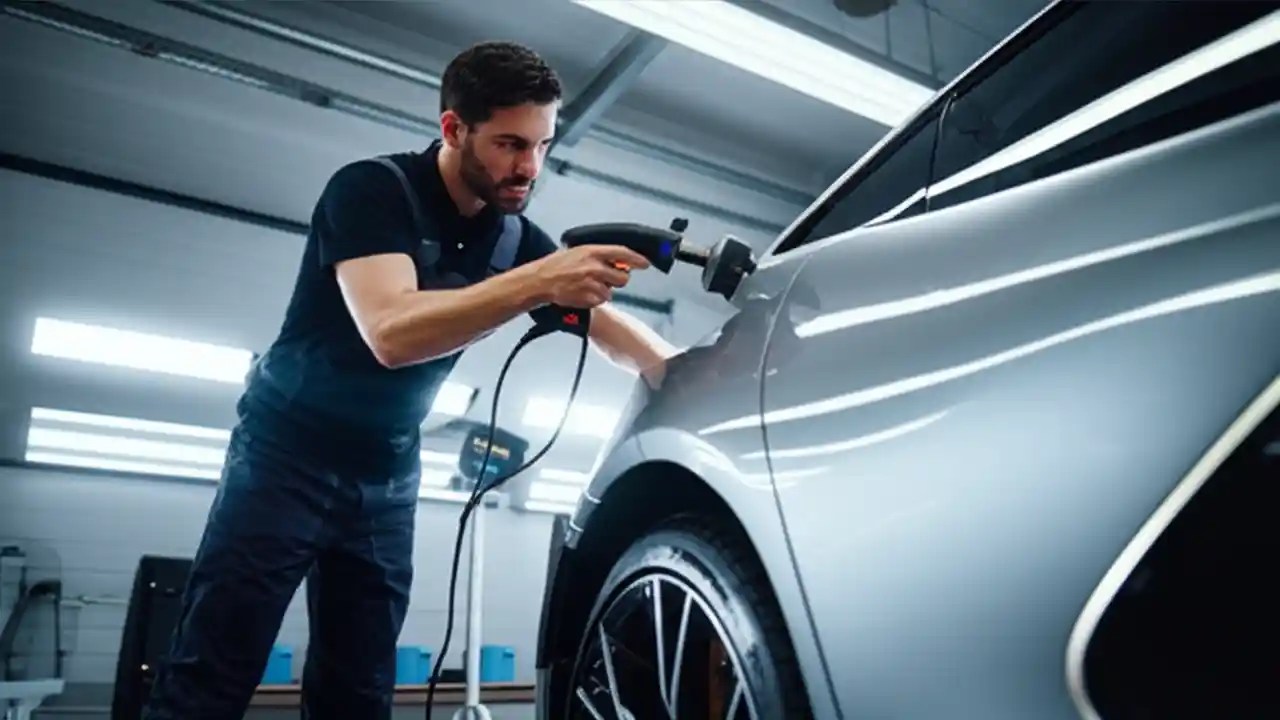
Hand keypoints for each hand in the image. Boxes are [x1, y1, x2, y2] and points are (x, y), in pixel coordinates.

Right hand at [533, 245, 650, 307]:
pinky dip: (595, 299)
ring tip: (587, 286)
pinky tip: (582, 293)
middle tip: (606, 278)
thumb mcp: (578, 252)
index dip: (637, 259)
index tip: (645, 263)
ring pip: (611, 292)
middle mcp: (595, 267)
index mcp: (592, 251)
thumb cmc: (556, 265)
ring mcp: (592, 284)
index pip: (622, 253)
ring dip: (604, 291)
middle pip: (622, 278)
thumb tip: (618, 261)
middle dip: (617, 279)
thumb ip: (598, 255)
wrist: (540, 281)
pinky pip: (601, 301)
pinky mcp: (588, 298)